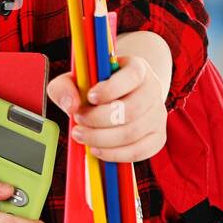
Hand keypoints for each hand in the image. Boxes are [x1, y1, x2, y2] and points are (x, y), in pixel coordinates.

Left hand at [47, 53, 168, 162]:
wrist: (121, 96)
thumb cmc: (96, 86)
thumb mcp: (76, 79)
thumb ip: (64, 86)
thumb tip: (71, 105)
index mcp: (137, 68)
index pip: (131, 77)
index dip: (109, 90)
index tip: (89, 97)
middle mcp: (153, 89)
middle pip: (131, 110)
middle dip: (98, 119)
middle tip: (78, 119)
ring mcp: (158, 114)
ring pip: (133, 133)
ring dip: (102, 138)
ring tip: (82, 135)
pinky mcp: (158, 136)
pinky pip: (140, 151)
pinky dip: (115, 154)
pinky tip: (97, 149)